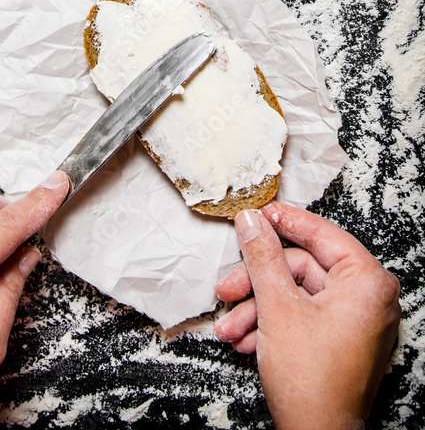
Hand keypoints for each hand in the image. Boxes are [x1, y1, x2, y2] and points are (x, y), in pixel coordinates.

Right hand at [214, 202, 400, 429]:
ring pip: (296, 296)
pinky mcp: (342, 340)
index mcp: (367, 282)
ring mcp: (356, 321)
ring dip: (259, 310)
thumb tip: (252, 221)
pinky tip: (248, 341)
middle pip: (302, 269)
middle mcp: (368, 298)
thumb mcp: (278, 307)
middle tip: (228, 287)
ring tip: (232, 328)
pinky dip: (273, 325)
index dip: (284, 221)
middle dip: (258, 285)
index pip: (321, 234)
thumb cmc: (313, 383)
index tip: (259, 213)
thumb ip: (263, 257)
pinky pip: (303, 317)